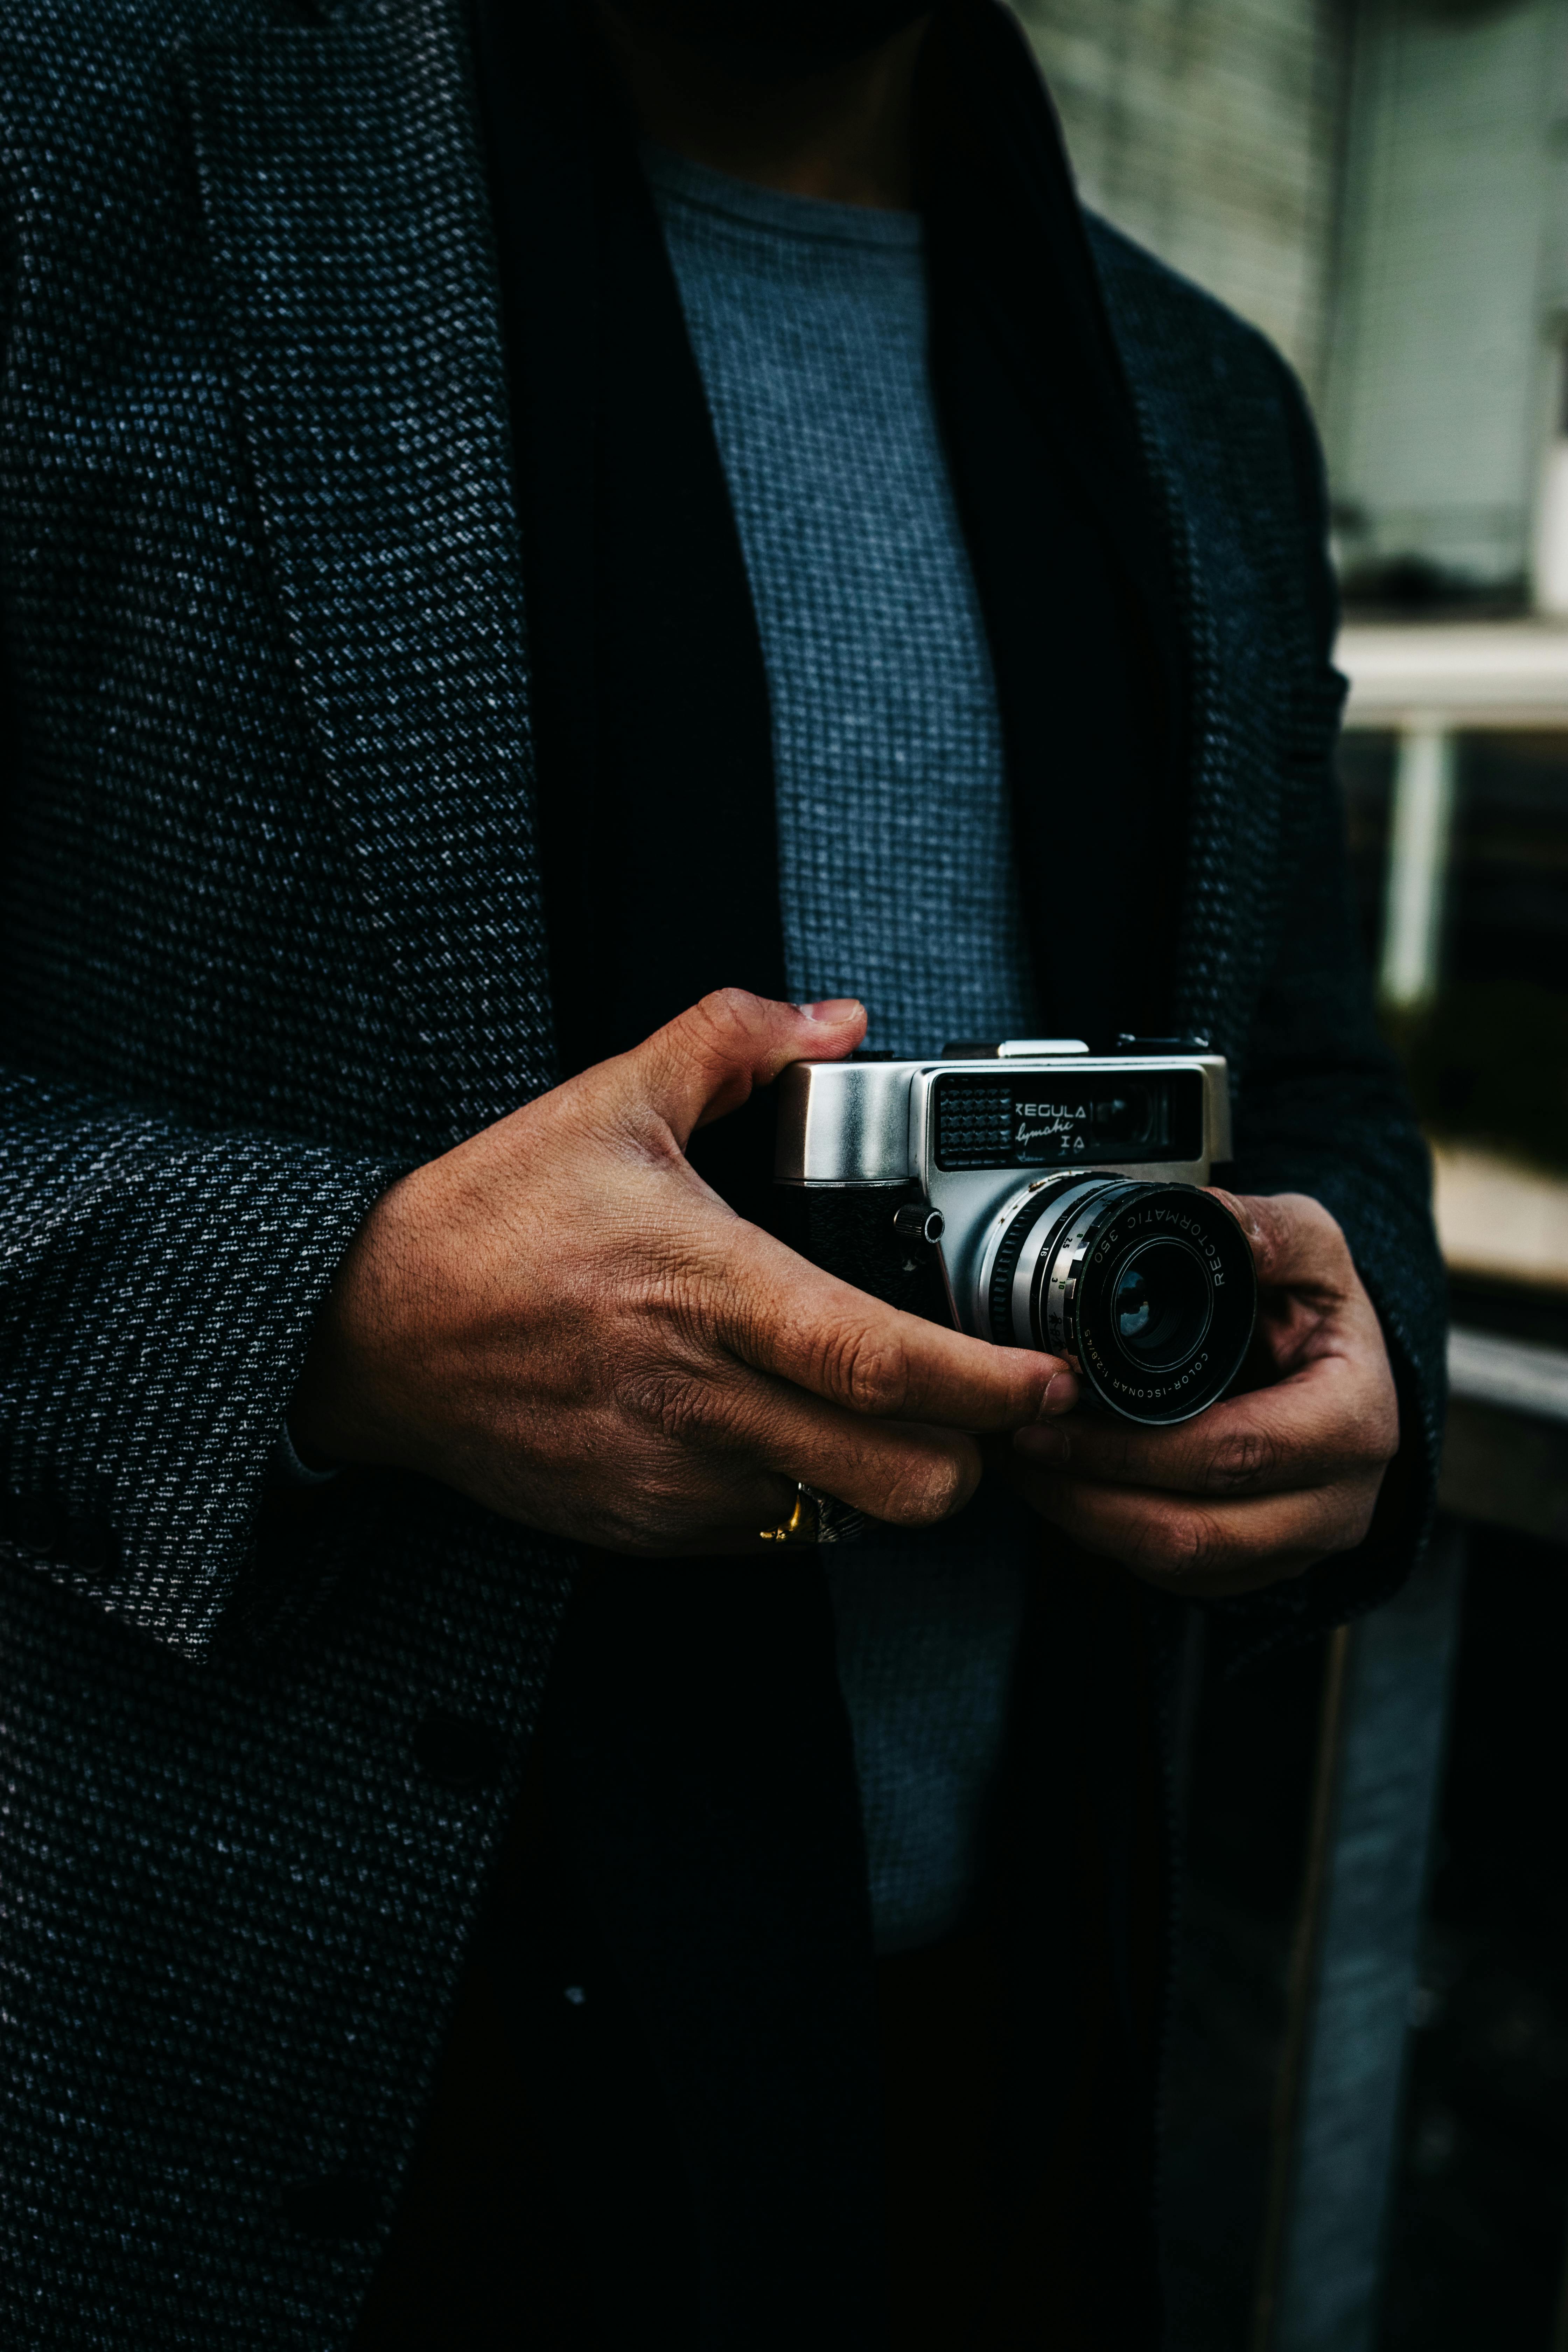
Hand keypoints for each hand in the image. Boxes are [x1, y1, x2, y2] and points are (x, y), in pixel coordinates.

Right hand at [292, 989, 1077, 1552]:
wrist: (372, 1334)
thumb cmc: (489, 1223)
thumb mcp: (608, 1102)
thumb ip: (731, 1042)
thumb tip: (833, 1020)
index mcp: (707, 1287)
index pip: (879, 1360)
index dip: (987, 1384)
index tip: (1052, 1379)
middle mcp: (701, 1397)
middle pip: (899, 1478)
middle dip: (971, 1458)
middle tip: (983, 1410)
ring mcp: (676, 1476)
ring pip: (846, 1518)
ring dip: (888, 1480)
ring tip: (879, 1419)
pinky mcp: (647, 1526)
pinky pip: (771, 1535)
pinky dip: (804, 1496)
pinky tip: (778, 1436)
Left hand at [1007, 1191, 1398, 1596]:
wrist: (1339, 1371)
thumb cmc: (1321, 1312)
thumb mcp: (1313, 1250)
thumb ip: (1267, 1230)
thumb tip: (1211, 1215)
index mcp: (1353, 1425)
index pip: (1236, 1452)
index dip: (1136, 1445)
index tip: (1055, 1409)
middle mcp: (1333, 1503)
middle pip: (1193, 1528)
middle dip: (1088, 1491)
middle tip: (1016, 1438)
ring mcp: (1293, 1547)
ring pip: (1173, 1561)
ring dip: (1082, 1518)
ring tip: (1022, 1460)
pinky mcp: (1252, 1568)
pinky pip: (1168, 1573)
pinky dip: (1102, 1533)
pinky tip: (1060, 1483)